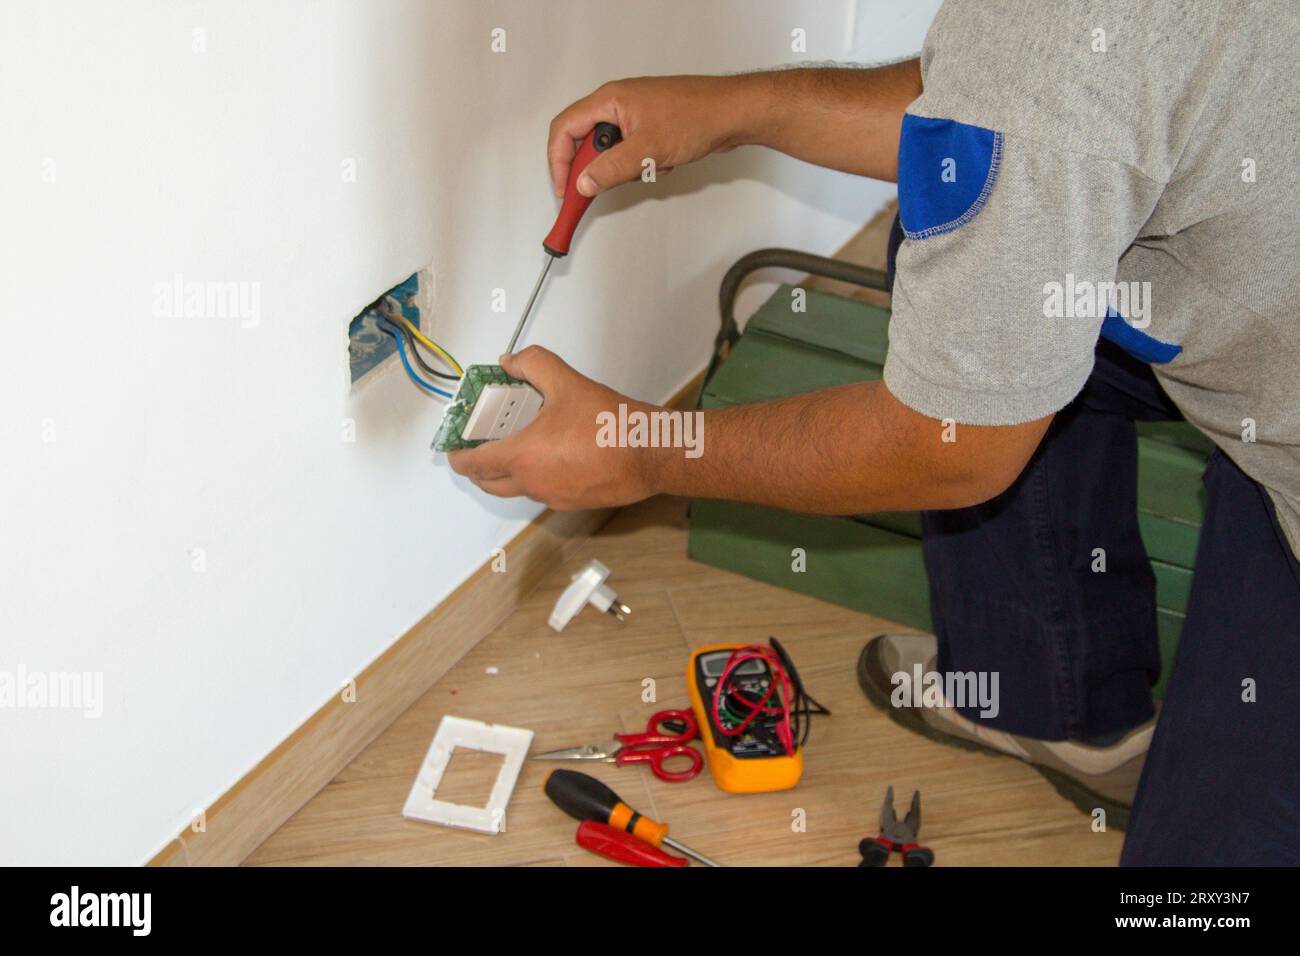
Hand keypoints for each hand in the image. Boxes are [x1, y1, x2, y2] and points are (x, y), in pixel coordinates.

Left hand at [447, 347, 661, 510]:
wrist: (649, 453)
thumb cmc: (610, 424)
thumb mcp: (567, 382)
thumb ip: (534, 365)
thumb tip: (513, 361)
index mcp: (522, 456)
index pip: (474, 464)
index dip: (458, 456)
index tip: (455, 448)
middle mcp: (532, 483)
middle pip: (489, 484)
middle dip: (479, 468)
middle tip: (482, 446)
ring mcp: (552, 496)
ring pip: (517, 489)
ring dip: (509, 472)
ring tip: (519, 444)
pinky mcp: (572, 502)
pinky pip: (543, 491)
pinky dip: (536, 476)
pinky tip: (553, 455)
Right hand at [547, 74, 763, 197]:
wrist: (733, 113)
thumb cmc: (696, 116)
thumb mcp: (647, 149)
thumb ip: (610, 169)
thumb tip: (584, 184)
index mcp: (609, 100)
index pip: (565, 129)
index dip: (559, 162)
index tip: (565, 190)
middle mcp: (617, 104)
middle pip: (586, 142)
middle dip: (597, 168)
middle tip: (602, 188)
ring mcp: (634, 115)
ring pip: (611, 151)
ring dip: (626, 168)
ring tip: (651, 166)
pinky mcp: (650, 127)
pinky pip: (632, 152)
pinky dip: (643, 164)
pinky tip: (664, 162)